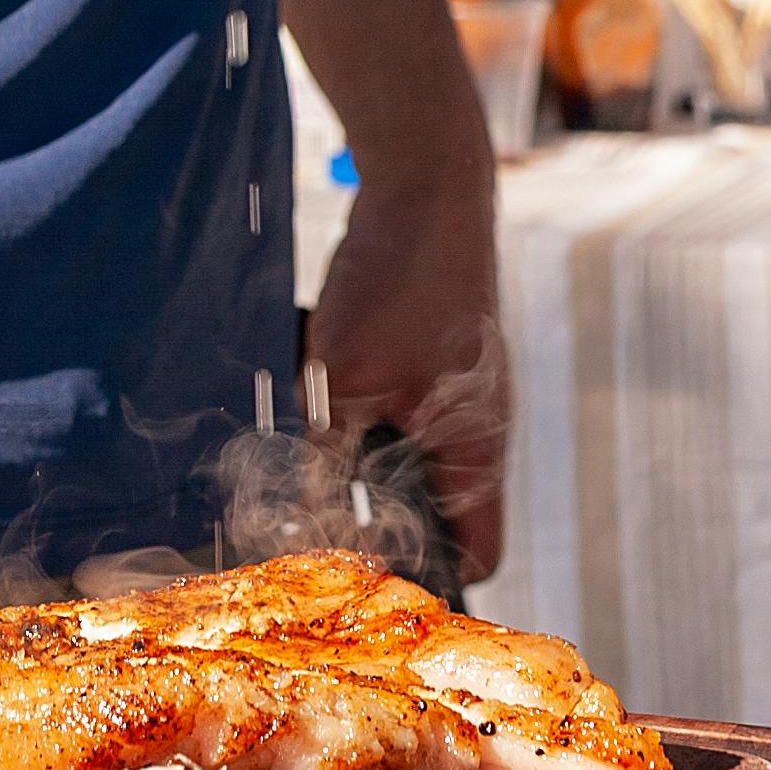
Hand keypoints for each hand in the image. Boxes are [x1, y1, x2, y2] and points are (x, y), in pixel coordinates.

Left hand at [282, 0, 507, 578]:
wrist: (423, 181)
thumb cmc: (400, 285)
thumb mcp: (346, 385)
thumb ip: (325, 465)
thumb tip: (292, 534)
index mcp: (478, 451)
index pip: (474, 553)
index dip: (426, 578)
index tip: (366, 588)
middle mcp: (477, 427)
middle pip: (430, 506)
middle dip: (373, 517)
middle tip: (312, 524)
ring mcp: (455, 386)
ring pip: (400, 451)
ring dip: (352, 454)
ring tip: (306, 443)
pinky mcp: (428, 350)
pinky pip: (389, 403)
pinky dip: (351, 404)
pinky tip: (309, 379)